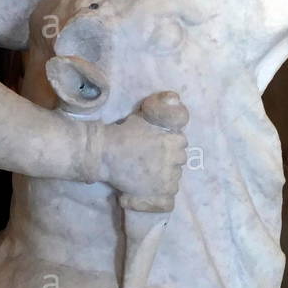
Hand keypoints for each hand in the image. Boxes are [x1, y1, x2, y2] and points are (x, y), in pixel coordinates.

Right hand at [94, 92, 187, 207]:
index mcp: (174, 139)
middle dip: (168, 158)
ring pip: (175, 175)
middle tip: (150, 160)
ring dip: (166, 173)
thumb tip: (175, 98)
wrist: (106, 154)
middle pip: (179, 159)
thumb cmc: (123, 134)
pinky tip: (151, 183)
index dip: (169, 144)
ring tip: (149, 172)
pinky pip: (172, 190)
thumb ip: (161, 110)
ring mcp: (169, 175)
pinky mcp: (162, 189)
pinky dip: (163, 188)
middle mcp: (176, 157)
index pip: (181, 142)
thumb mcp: (144, 118)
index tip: (157, 146)